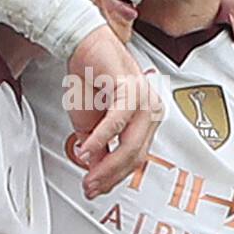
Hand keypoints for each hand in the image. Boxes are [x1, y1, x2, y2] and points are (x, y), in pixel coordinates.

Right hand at [67, 25, 163, 199]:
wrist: (83, 45)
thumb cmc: (91, 79)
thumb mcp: (90, 125)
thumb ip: (97, 149)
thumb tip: (94, 169)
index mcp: (145, 120)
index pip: (135, 159)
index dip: (114, 178)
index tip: (95, 188)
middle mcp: (150, 111)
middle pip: (135, 156)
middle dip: (110, 176)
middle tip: (90, 187)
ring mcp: (144, 99)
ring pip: (131, 144)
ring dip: (107, 164)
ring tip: (88, 174)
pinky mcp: (132, 88)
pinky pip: (119, 121)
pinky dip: (102, 139)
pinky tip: (87, 149)